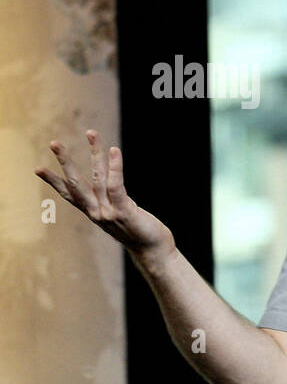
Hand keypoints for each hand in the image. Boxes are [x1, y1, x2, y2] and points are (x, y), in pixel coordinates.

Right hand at [35, 130, 174, 260]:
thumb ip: (109, 202)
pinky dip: (115, 166)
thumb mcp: (118, 215)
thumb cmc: (139, 230)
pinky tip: (114, 150)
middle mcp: (96, 212)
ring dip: (94, 154)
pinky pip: (116, 185)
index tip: (37, 169)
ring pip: (97, 178)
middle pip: (76, 183)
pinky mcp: (123, 211)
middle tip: (54, 143)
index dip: (53, 181)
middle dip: (65, 161)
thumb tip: (108, 186)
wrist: (152, 250)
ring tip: (91, 133)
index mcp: (92, 211)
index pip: (69, 194)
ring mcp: (108, 212)